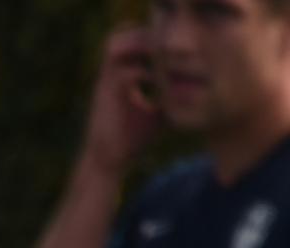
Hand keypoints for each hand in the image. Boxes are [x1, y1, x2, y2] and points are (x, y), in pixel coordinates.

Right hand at [81, 26, 160, 175]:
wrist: (108, 160)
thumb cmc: (130, 140)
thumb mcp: (157, 114)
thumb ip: (170, 98)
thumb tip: (195, 94)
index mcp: (120, 76)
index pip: (132, 42)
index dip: (151, 38)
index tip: (174, 48)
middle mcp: (110, 74)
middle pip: (122, 34)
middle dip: (146, 35)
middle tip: (170, 46)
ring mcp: (106, 82)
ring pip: (116, 44)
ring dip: (141, 46)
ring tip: (164, 58)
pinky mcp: (107, 95)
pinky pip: (127, 72)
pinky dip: (147, 72)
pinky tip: (161, 81)